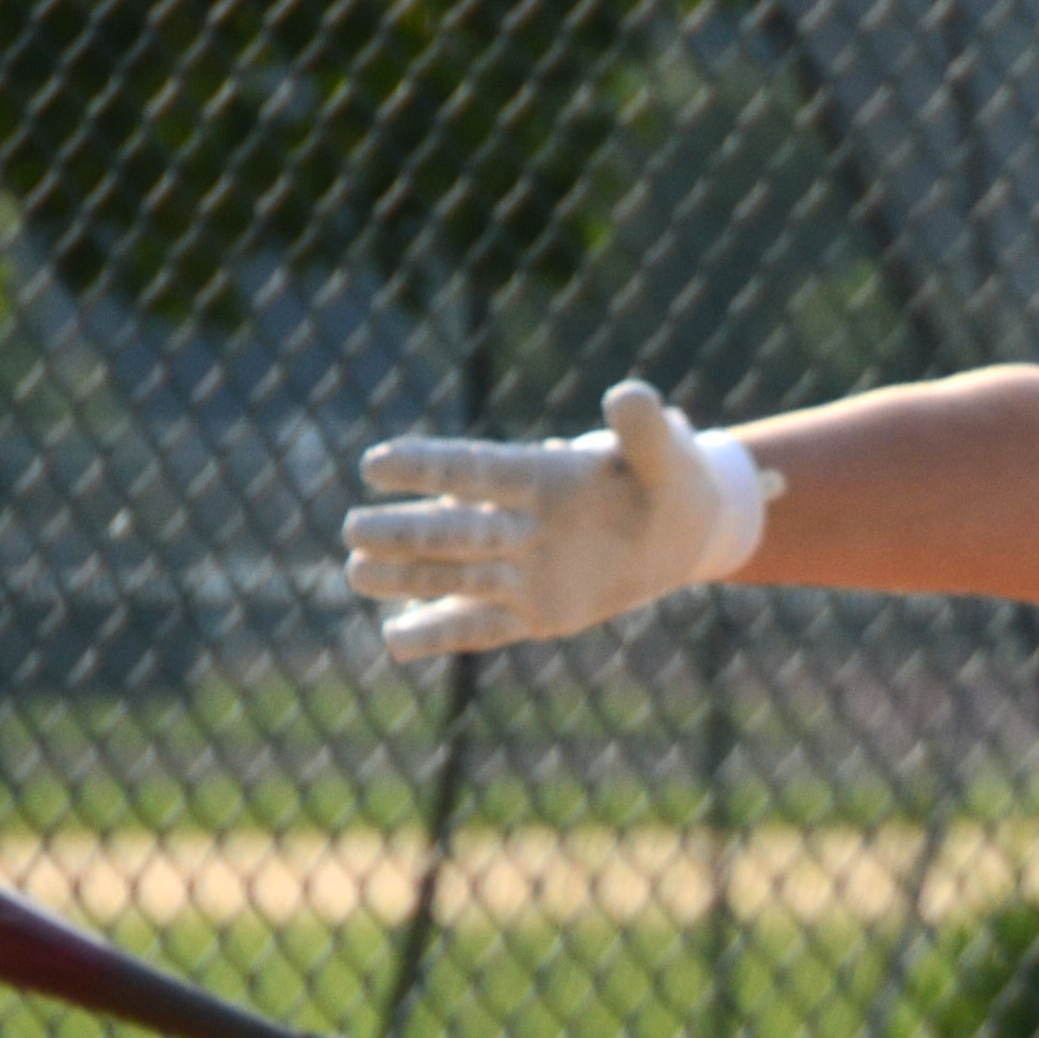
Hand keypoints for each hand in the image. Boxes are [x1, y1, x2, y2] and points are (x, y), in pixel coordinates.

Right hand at [342, 381, 779, 662]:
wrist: (685, 528)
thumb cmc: (672, 477)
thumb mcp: (668, 452)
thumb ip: (645, 428)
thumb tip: (627, 395)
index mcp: (541, 475)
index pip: (475, 469)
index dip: (428, 467)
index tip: (376, 462)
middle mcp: (521, 522)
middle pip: (454, 529)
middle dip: (406, 532)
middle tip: (353, 531)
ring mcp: (524, 571)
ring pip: (456, 576)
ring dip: (407, 577)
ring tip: (356, 574)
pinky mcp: (537, 613)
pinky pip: (483, 627)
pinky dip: (442, 634)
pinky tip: (395, 642)